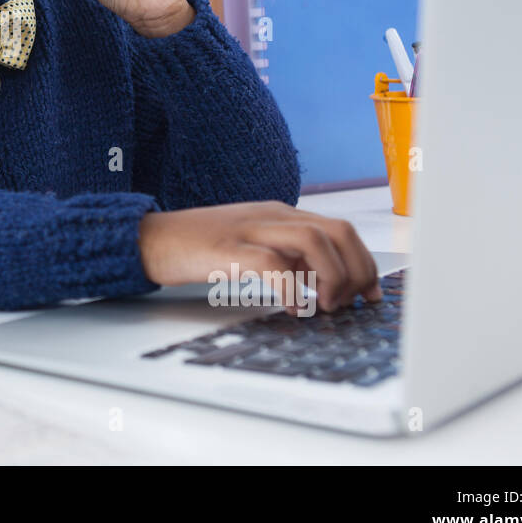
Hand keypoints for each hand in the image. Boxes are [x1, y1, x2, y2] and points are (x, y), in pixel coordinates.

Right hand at [137, 201, 382, 313]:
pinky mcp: (228, 249)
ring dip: (331, 277)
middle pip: (336, 231)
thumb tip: (321, 283)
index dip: (364, 263)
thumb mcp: (250, 243)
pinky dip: (292, 289)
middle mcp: (271, 215)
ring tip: (325, 306)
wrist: (149, 238)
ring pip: (313, 240)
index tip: (371, 294)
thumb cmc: (198, 247)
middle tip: (351, 304)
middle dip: (356, 270)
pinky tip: (293, 309)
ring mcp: (249, 229)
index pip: (340, 228)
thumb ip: (284, 253)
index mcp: (279, 213)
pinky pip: (273, 264)